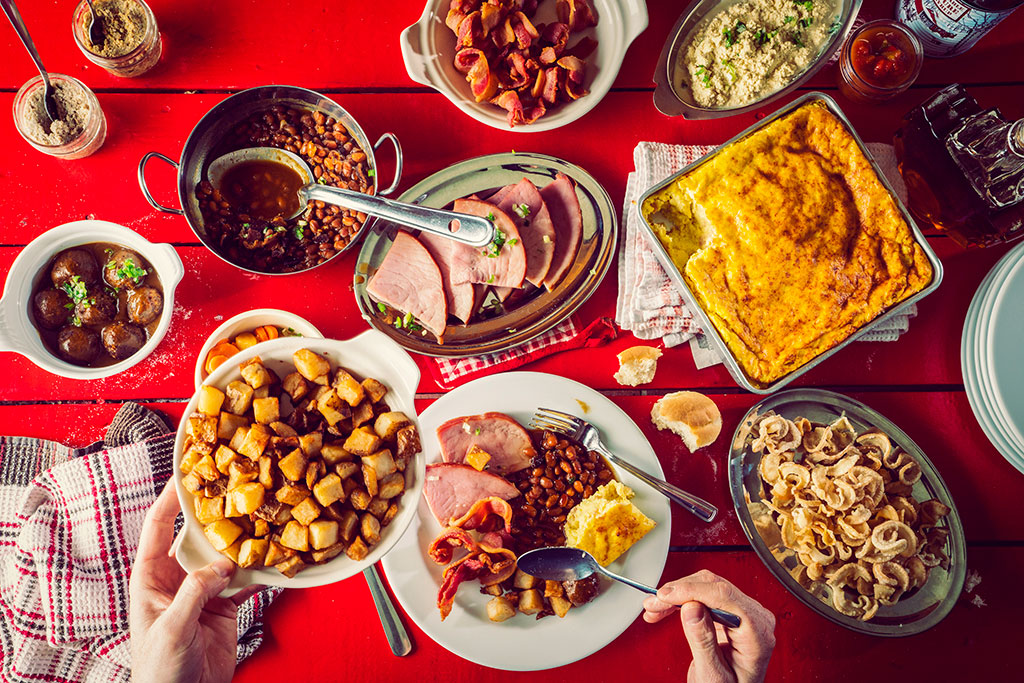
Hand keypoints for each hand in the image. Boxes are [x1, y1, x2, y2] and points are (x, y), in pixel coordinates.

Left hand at [129, 481, 260, 682]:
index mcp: (150, 577)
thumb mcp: (172, 628)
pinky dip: (260, 571)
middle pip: (197, 536)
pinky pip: (244, 579)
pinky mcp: (224, 605)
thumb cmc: (159, 669)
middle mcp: (176, 577)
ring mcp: (202, 590)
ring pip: (224, 555)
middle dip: (216, 515)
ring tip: (261, 522)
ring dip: (243, 542)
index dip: (170, 499)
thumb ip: (194, 592)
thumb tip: (221, 565)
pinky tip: (274, 560)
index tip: (187, 474)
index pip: (158, 526)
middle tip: (236, 491)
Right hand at [643, 570, 775, 682]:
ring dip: (678, 594)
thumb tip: (692, 608)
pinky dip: (684, 599)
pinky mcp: (731, 613)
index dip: (692, 591)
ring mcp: (744, 613)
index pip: (725, 596)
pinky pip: (706, 595)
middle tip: (653, 604)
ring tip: (655, 607)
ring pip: (707, 586)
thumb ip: (704, 642)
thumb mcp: (713, 675)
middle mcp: (755, 618)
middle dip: (680, 592)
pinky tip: (667, 608)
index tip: (666, 596)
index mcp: (758, 633)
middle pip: (714, 588)